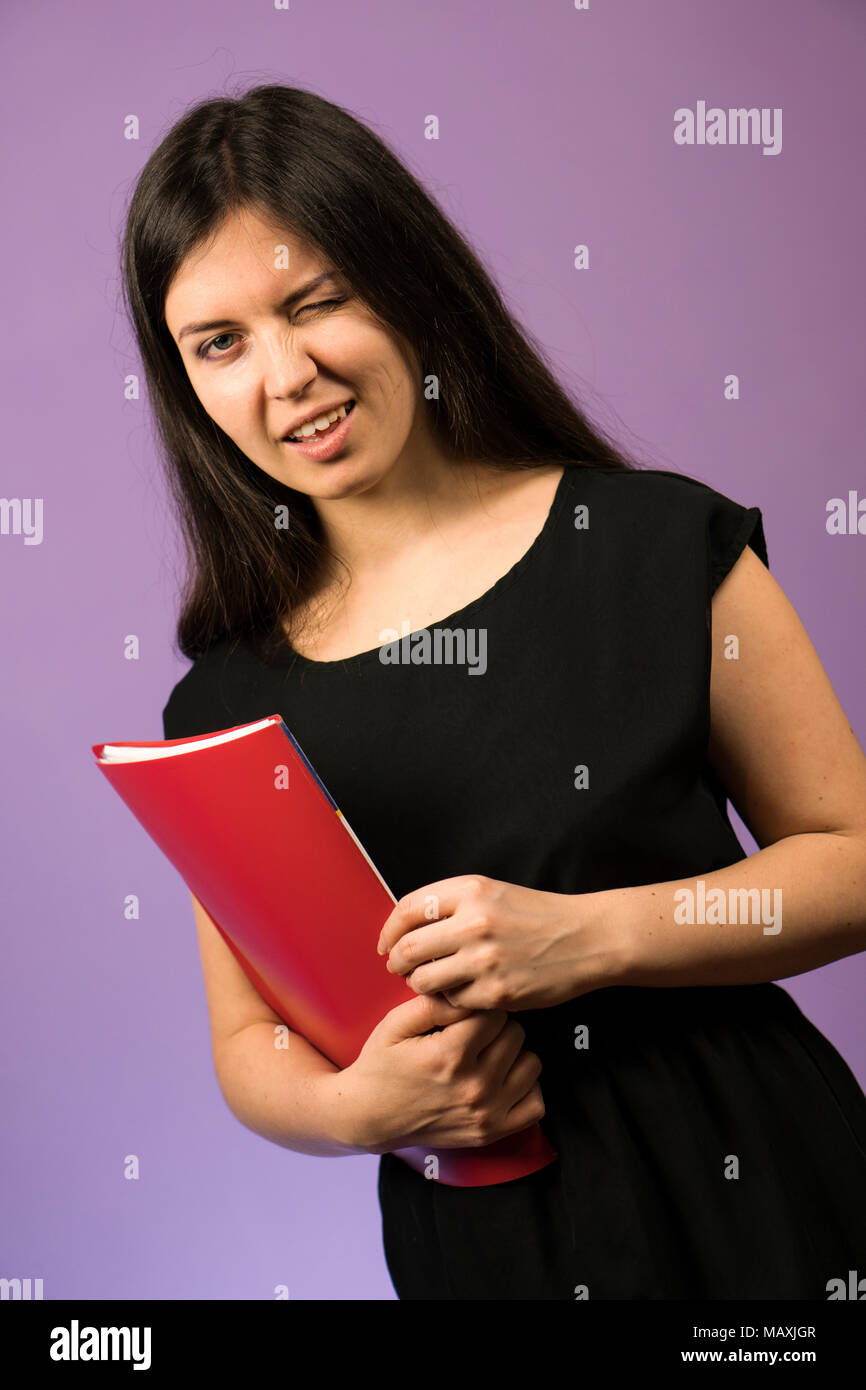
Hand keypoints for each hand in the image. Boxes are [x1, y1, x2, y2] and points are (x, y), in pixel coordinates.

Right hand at [340, 994, 544, 1152]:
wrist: (369, 1117)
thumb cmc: (382, 1066)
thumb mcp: (395, 1024)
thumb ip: (434, 1003)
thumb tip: (468, 991)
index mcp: (449, 1055)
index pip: (495, 1013)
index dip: (481, 1006)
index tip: (468, 1013)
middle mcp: (473, 1086)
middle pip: (515, 1034)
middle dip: (498, 1027)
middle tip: (475, 1033)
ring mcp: (485, 1114)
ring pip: (531, 1063)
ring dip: (513, 1055)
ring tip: (488, 1055)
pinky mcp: (491, 1133)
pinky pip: (535, 1103)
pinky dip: (524, 1087)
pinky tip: (502, 1079)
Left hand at [376, 874, 620, 1011]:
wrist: (588, 938)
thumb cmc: (539, 915)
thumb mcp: (494, 893)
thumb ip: (453, 905)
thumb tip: (408, 927)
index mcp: (471, 890)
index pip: (408, 909)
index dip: (389, 930)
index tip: (385, 944)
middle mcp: (474, 922)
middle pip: (409, 948)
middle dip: (397, 962)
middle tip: (399, 968)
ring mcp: (485, 959)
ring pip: (424, 980)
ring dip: (420, 984)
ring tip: (430, 982)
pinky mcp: (497, 993)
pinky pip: (453, 1001)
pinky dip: (451, 1000)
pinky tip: (462, 992)